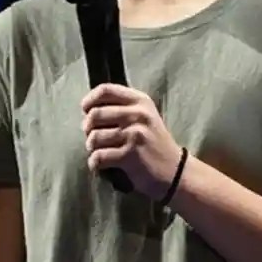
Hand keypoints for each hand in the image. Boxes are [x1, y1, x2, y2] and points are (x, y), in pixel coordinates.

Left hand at [82, 83, 183, 199]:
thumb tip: (87, 108)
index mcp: (140, 101)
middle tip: (94, 138)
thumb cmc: (152, 142)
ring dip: (92, 148)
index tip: (86, 111)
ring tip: (100, 151)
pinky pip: (98, 156)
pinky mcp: (130, 155)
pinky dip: (95, 163)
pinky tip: (101, 165)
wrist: (175, 171)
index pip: (105, 90)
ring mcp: (135, 134)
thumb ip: (120, 107)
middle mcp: (138, 114)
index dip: (89, 100)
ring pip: (94, 137)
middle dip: (87, 129)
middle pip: (94, 115)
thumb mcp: (144, 116)